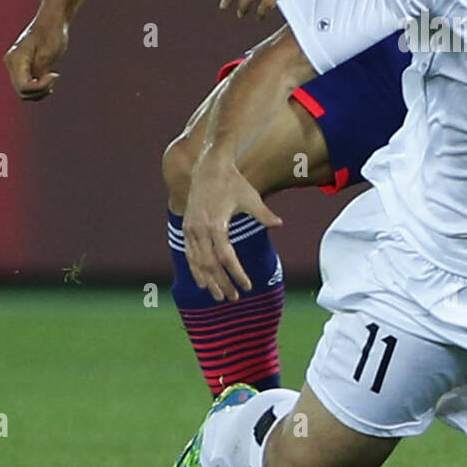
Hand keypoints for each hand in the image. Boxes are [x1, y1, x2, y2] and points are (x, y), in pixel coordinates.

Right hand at [3, 9, 69, 99]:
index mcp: (16, 59)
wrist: (51, 21)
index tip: (55, 74)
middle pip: (22, 91)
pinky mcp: (21, 67)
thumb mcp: (48, 55)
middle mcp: (11, 64)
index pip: (23, 87)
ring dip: (40, 91)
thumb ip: (39, 73)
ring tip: (52, 78)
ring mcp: (15, 66)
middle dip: (40, 90)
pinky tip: (49, 81)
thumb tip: (33, 87)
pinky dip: (38, 87)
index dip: (40, 87)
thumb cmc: (51, 34)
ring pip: (24, 91)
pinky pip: (27, 84)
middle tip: (54, 77)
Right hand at [182, 155, 281, 300]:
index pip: (226, 258)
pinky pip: (190, 254)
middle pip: (210, 265)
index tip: (247, 286)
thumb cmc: (233, 182)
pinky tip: (203, 282)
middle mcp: (200, 229)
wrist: (208, 168)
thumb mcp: (250, 197)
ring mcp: (191, 229)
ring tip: (218, 296)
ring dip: (208, 281)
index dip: (237, 274)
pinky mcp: (187, 228)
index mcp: (216, 224)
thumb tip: (279, 223)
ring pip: (197, 262)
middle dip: (222, 283)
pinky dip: (195, 270)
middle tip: (233, 298)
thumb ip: (263, 214)